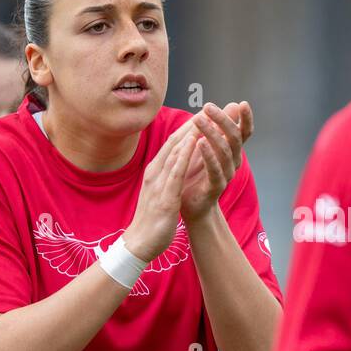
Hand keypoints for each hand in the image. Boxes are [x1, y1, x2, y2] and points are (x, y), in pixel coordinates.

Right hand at [121, 120, 193, 261]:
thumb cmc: (154, 217)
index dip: (188, 126)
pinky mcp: (165, 197)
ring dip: (190, 135)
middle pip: (174, 142)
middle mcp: (156, 172)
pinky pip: (175, 174)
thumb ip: (172, 174)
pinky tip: (195, 146)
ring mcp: (159, 184)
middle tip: (209, 108)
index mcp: (156, 170)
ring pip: (175, 154)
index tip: (204, 112)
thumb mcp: (164, 189)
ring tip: (205, 119)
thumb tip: (182, 161)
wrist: (140, 243)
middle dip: (192, 124)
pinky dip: (184, 157)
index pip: (173, 143)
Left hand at [179, 102, 252, 222]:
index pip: (244, 132)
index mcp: (233, 151)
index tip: (243, 104)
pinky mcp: (216, 187)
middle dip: (223, 120)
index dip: (246, 119)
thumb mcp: (209, 147)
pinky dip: (208, 155)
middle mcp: (234, 162)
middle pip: (235, 138)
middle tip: (208, 106)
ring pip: (224, 151)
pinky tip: (200, 143)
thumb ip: (219, 128)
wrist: (194, 206)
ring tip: (199, 119)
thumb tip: (233, 105)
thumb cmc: (199, 174)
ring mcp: (227, 174)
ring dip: (211, 133)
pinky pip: (215, 169)